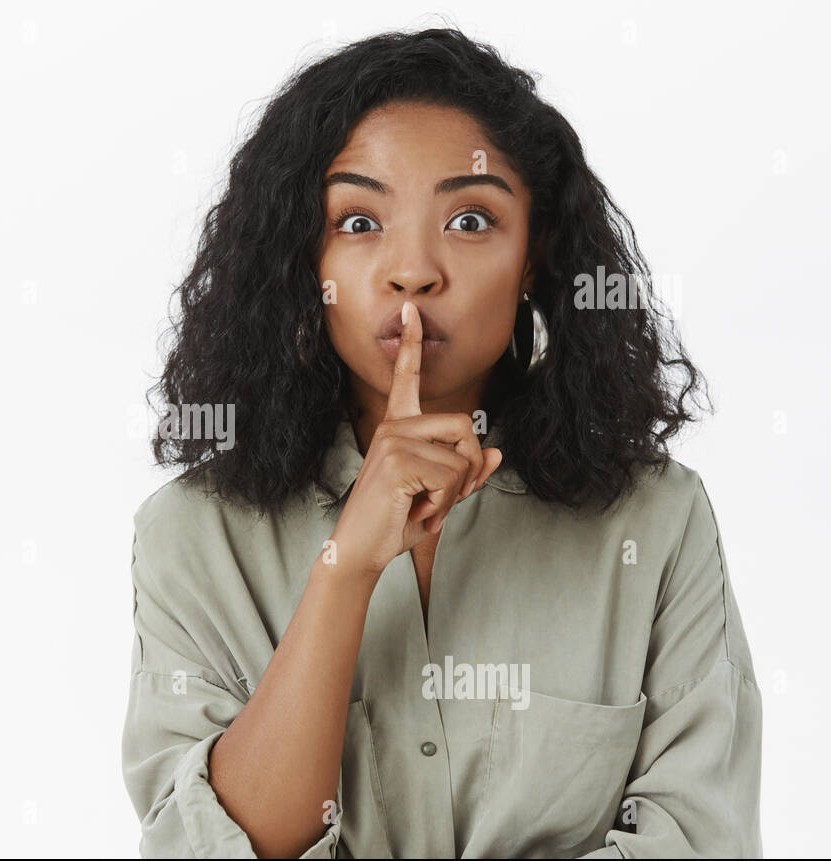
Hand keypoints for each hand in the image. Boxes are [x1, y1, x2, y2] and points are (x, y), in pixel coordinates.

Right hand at [328, 300, 502, 578]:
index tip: (411, 310)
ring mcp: (393, 441)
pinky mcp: (397, 462)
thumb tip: (498, 453)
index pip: (406, 378)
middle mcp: (393, 427)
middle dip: (471, 467)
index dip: (411, 343)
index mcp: (397, 427)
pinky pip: (452, 476)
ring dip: (456, 492)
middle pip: (466, 426)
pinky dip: (445, 504)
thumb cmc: (394, 521)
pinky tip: (419, 514)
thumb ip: (465, 471)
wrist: (360, 550)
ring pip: (463, 457)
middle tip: (444, 497)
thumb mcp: (437, 494)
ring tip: (425, 508)